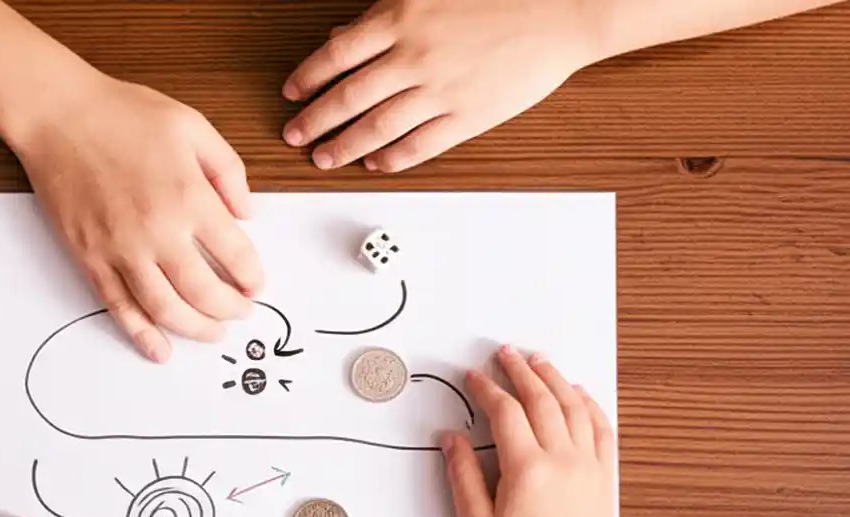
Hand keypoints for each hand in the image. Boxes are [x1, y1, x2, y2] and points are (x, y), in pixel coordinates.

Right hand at [16, 75, 263, 361]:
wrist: (57, 115)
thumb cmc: (121, 114)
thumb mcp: (192, 125)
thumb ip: (228, 171)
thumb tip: (248, 213)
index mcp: (190, 196)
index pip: (236, 255)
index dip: (253, 277)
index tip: (256, 285)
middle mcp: (158, 230)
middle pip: (205, 292)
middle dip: (231, 310)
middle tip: (241, 312)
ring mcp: (122, 249)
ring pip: (166, 310)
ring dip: (196, 330)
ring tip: (212, 332)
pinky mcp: (91, 259)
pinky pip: (121, 308)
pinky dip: (142, 335)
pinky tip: (160, 349)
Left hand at [282, 0, 601, 172]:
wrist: (561, 11)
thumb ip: (382, 15)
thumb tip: (340, 37)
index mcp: (400, 19)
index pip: (336, 55)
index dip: (306, 78)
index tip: (292, 93)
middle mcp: (414, 57)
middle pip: (347, 97)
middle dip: (314, 121)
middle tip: (295, 136)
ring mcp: (440, 90)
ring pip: (376, 127)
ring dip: (344, 146)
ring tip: (325, 158)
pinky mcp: (467, 117)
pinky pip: (419, 145)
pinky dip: (392, 158)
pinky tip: (375, 164)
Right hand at [442, 345, 614, 516]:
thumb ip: (462, 473)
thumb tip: (451, 437)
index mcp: (527, 469)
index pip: (505, 412)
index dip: (487, 388)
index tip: (473, 376)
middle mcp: (562, 460)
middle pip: (541, 399)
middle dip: (520, 371)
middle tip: (505, 353)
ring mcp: (588, 467)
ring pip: (574, 407)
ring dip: (555, 379)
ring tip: (540, 361)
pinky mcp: (603, 478)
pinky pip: (602, 429)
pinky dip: (590, 405)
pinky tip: (578, 393)